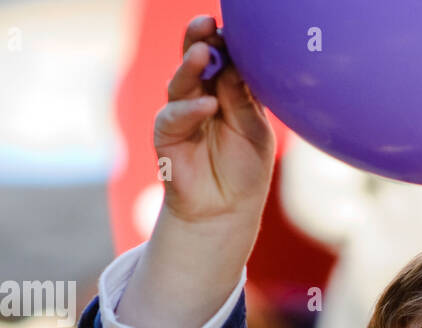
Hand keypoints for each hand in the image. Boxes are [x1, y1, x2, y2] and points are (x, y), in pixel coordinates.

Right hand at [155, 15, 276, 225]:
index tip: (234, 27)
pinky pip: (175, 115)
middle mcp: (202, 93)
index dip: (227, 42)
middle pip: (197, 59)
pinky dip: (191, 109)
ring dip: (192, 66)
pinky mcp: (167, 134)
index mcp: (228, 89)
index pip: (225, 57)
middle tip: (206, 22)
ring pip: (182, 81)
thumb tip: (236, 63)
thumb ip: (243, 100)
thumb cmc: (245, 170)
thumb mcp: (254, 132)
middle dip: (200, 38)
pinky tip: (207, 105)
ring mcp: (182, 111)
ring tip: (205, 53)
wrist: (227, 211)